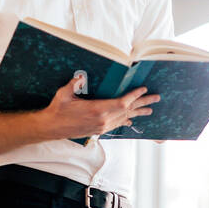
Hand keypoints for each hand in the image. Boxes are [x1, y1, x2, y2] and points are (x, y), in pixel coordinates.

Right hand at [44, 78, 159, 138]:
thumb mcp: (64, 94)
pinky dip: (125, 120)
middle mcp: (103, 120)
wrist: (52, 127)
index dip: (134, 96)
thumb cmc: (58, 110)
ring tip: (150, 110)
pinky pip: (117, 124)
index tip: (143, 89)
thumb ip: (74, 84)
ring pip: (124, 118)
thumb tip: (80, 77)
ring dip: (138, 113)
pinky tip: (131, 120)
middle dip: (143, 103)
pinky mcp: (99, 130)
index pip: (122, 103)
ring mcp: (102, 127)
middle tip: (156, 98)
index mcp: (97, 110)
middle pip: (128, 111)